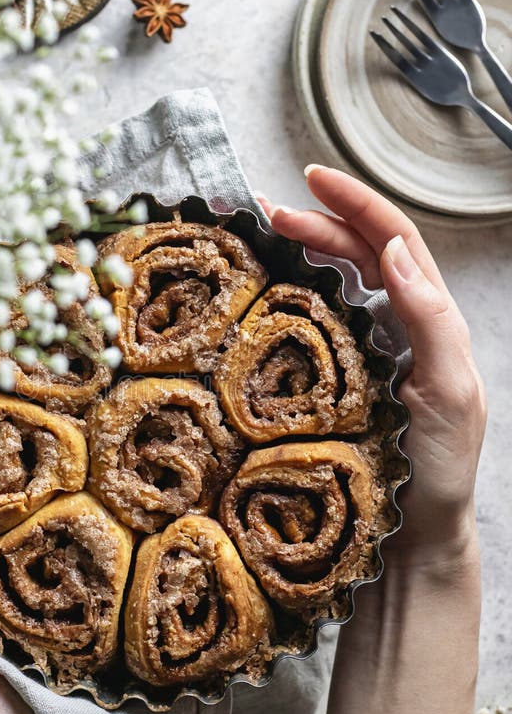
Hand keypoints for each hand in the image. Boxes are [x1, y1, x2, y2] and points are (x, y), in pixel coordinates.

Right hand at [256, 165, 485, 562]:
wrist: (415, 533)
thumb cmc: (439, 469)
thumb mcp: (452, 394)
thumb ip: (432, 322)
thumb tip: (398, 255)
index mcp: (430, 320)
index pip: (395, 244)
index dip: (358, 205)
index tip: (313, 180)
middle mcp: (399, 326)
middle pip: (361, 254)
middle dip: (319, 223)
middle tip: (267, 213)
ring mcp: (367, 350)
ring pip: (337, 283)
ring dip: (304, 252)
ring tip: (262, 234)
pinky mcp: (337, 377)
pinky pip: (315, 324)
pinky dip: (291, 297)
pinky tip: (266, 291)